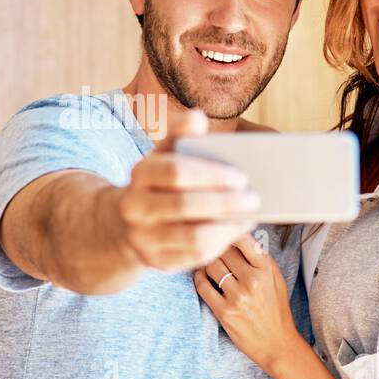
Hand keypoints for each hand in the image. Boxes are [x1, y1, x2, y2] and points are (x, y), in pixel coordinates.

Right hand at [114, 108, 260, 272]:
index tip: (241, 177)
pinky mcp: (154, 261)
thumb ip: (181, 136)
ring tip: (249, 215)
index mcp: (140, 174)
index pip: (175, 171)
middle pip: (185, 206)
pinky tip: (235, 229)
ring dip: (228, 226)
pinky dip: (221, 242)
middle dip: (225, 202)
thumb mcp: (164, 156)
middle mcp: (134, 207)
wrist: (124, 222)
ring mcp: (142, 238)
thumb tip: (197, 117)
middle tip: (254, 198)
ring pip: (193, 236)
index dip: (211, 175)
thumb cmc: (158, 183)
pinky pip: (195, 256)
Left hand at [193, 231, 300, 373]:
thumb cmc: (275, 309)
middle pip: (222, 251)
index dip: (228, 233)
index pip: (242, 240)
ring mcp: (238, 297)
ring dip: (206, 264)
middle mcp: (252, 280)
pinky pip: (203, 286)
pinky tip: (202, 278)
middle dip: (216, 250)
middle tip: (213, 253)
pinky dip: (199, 279)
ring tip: (208, 266)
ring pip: (211, 266)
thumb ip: (260, 257)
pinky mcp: (225, 312)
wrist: (277, 343)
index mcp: (266, 269)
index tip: (222, 232)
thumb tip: (241, 235)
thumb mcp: (276, 279)